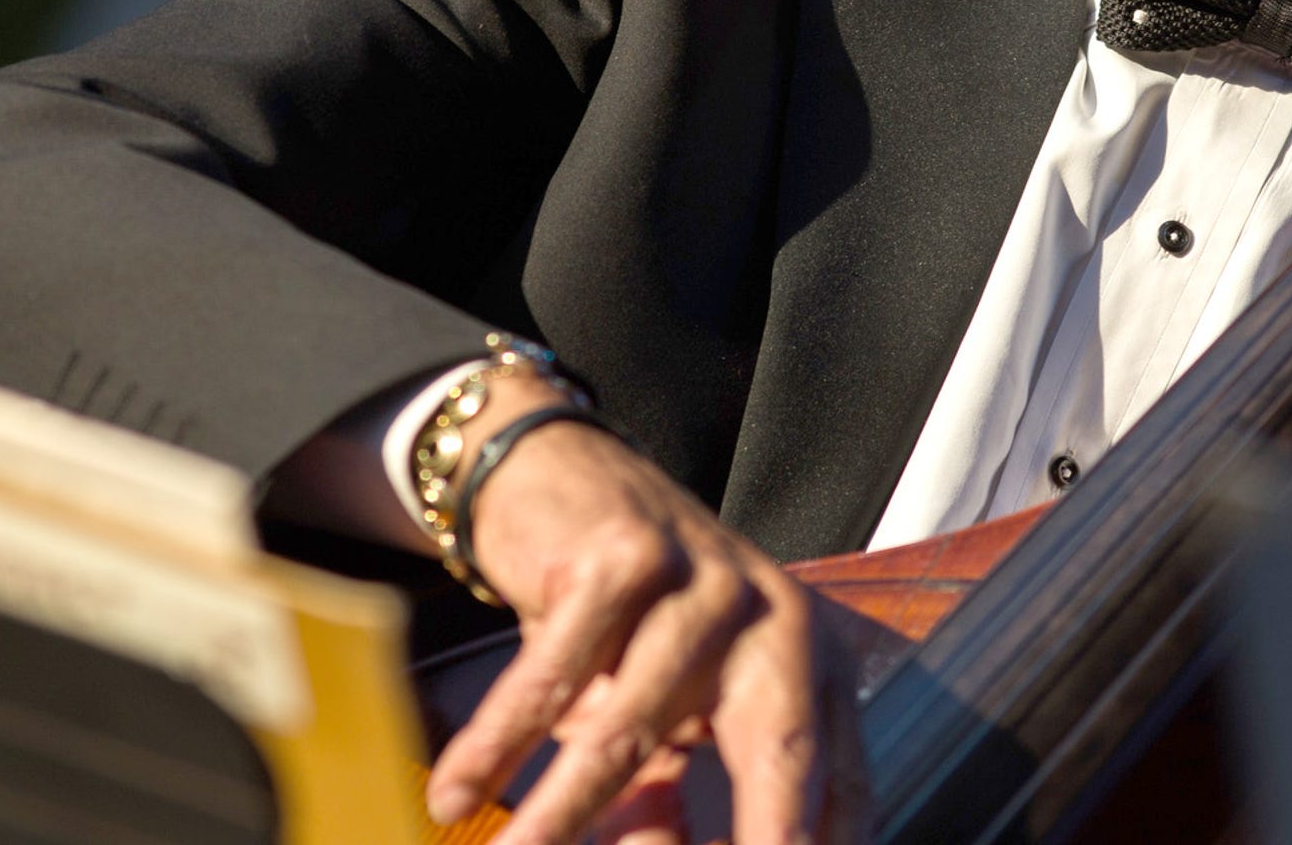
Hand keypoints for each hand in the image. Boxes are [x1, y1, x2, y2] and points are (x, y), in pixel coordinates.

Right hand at [429, 373, 865, 844]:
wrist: (560, 481)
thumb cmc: (629, 619)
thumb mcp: (662, 719)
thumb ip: (665, 807)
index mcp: (811, 670)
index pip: (835, 787)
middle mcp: (776, 621)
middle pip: (778, 749)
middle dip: (763, 833)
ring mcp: (703, 581)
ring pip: (632, 724)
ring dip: (562, 813)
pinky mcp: (622, 555)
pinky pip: (552, 672)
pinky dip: (497, 742)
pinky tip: (455, 794)